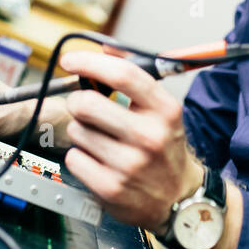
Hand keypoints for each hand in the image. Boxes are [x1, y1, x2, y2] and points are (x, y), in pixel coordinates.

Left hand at [59, 50, 203, 232]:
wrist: (178, 200)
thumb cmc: (164, 148)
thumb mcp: (161, 110)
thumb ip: (134, 78)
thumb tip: (105, 49)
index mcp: (165, 110)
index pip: (122, 74)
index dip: (89, 62)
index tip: (70, 60)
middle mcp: (150, 136)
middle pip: (88, 103)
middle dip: (77, 100)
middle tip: (83, 106)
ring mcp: (130, 164)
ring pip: (77, 130)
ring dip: (81, 131)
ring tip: (101, 140)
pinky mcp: (111, 187)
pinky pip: (74, 157)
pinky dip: (80, 156)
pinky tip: (98, 161)